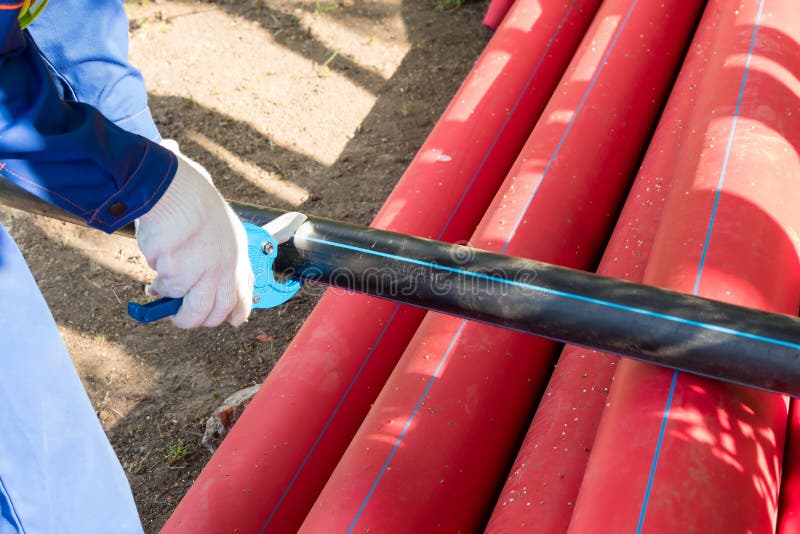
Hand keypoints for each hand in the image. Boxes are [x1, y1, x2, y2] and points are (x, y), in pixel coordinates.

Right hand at [136, 140, 252, 327]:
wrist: (175, 191)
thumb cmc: (190, 198)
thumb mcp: (218, 224)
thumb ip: (214, 249)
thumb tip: (197, 272)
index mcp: (237, 251)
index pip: (244, 292)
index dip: (238, 311)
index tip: (233, 320)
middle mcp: (225, 267)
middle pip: (218, 311)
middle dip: (201, 319)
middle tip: (186, 315)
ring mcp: (203, 275)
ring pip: (193, 313)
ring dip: (180, 317)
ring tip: (166, 309)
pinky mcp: (178, 277)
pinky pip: (166, 291)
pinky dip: (157, 287)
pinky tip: (153, 279)